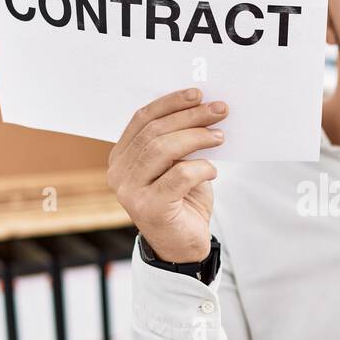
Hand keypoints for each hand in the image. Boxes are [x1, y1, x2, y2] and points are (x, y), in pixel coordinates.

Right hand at [107, 88, 226, 261]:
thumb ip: (177, 141)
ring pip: (163, 150)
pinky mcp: (149, 208)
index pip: (142, 119)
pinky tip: (212, 171)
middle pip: (154, 132)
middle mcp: (119, 174)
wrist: (183, 245)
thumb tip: (201, 108)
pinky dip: (200, 169)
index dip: (170, 103)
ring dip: (197, 138)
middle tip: (219, 111)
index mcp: (121, 157)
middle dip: (190, 117)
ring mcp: (130, 192)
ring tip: (220, 137)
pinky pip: (178, 177)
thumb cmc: (182, 201)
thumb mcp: (176, 165)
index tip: (197, 94)